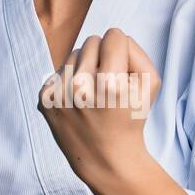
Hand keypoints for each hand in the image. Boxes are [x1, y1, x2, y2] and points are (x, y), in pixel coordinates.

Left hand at [36, 28, 160, 185]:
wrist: (105, 158)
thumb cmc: (130, 118)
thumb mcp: (150, 85)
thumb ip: (136, 51)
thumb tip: (113, 37)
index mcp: (110, 83)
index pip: (114, 35)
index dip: (121, 50)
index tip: (122, 69)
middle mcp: (81, 87)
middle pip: (92, 41)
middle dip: (103, 57)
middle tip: (108, 84)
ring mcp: (59, 94)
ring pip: (73, 54)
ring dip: (85, 67)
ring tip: (94, 94)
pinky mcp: (44, 99)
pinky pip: (59, 70)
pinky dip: (69, 82)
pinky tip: (78, 103)